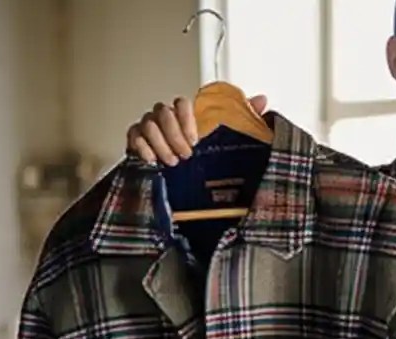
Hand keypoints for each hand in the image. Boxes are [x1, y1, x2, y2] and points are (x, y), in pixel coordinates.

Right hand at [125, 94, 268, 164]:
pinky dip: (142, 148)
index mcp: (186, 115)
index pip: (182, 102)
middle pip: (162, 112)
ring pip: (147, 124)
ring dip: (160, 144)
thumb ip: (245, 117)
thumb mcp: (229, 138)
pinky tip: (152, 160)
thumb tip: (262, 100)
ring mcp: (149, 127)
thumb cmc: (206, 156)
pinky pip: (133, 136)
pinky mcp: (136, 140)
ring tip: (171, 162)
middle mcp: (166, 117)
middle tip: (185, 155)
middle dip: (173, 135)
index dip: (186, 118)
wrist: (183, 180)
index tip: (195, 139)